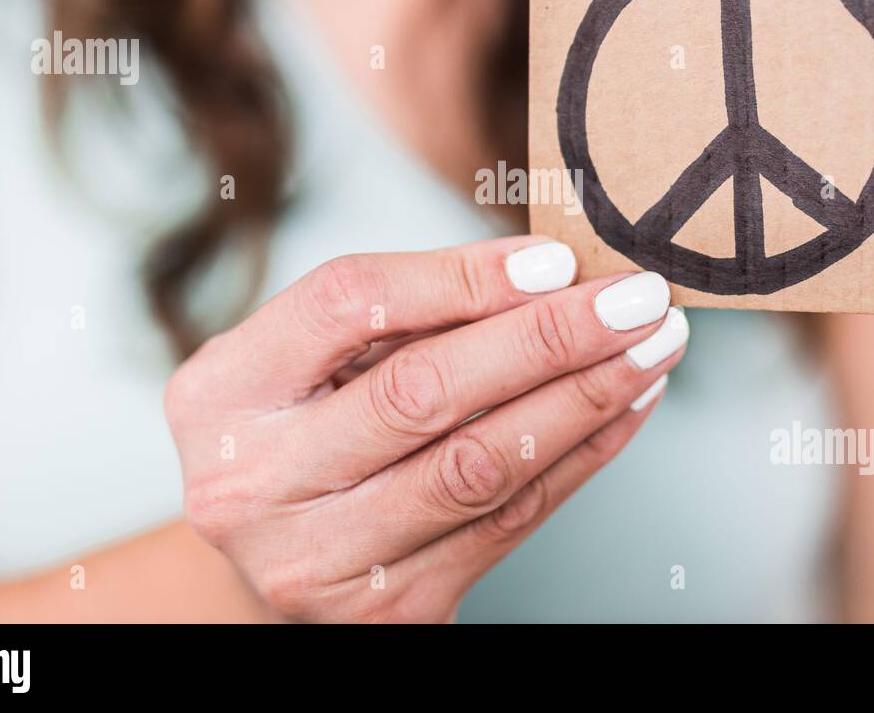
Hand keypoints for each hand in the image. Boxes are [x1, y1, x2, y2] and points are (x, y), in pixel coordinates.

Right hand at [164, 235, 689, 621]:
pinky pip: (508, 523)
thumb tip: (547, 273)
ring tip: (652, 349)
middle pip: (422, 391)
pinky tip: (624, 409)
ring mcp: (317, 560)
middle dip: (548, 338)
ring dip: (583, 400)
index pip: (347, 305)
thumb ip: (404, 312)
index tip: (556, 261)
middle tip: (637, 300)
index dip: (460, 278)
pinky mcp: (385, 611)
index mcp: (221, 392)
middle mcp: (252, 483)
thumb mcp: (314, 360)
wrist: (273, 555)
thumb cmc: (306, 427)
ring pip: (478, 465)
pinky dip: (580, 458)